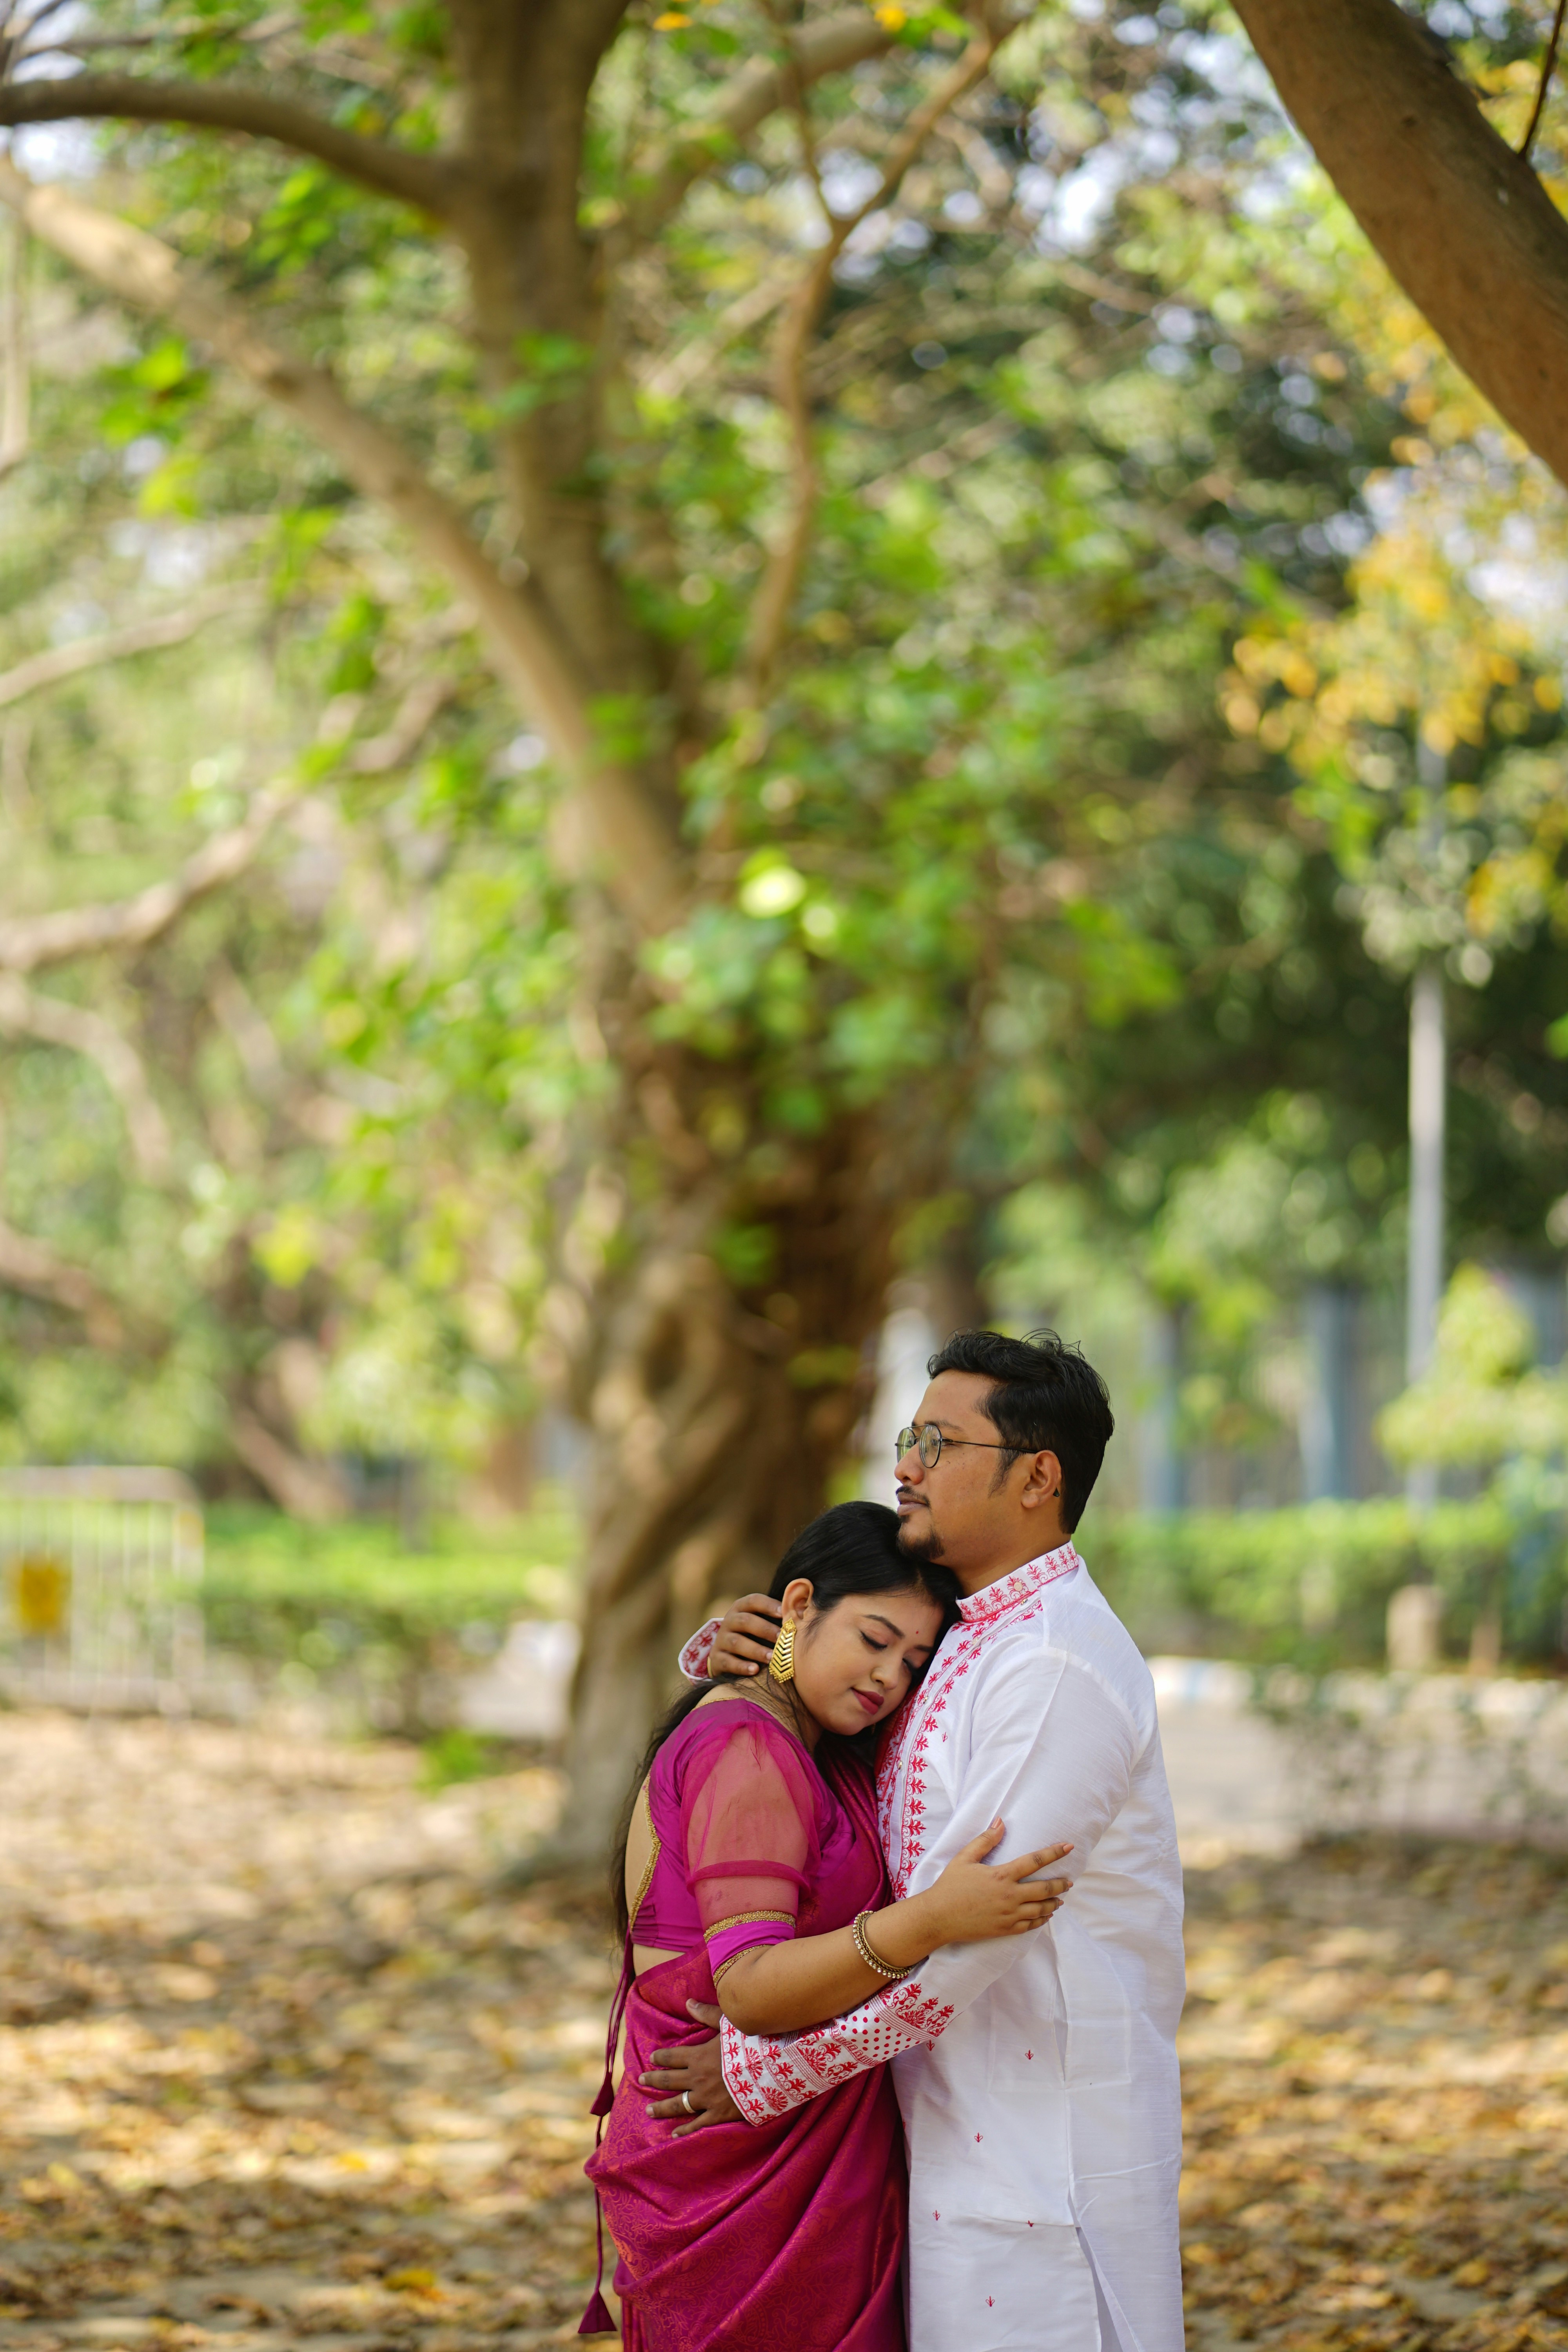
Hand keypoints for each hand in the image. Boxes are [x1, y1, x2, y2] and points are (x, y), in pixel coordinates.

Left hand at [638, 2001, 743, 2133]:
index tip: (652, 2058)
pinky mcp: (718, 2114)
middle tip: (642, 2080)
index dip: (661, 2057)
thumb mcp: (729, 2023)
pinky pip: (697, 2124)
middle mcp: (697, 2078)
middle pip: (669, 2080)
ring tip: (649, 2111)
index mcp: (698, 2056)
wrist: (770, 2071)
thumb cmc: (751, 2044)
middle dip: (654, 2079)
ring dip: (662, 2108)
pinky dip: (685, 2130)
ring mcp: (706, 2099)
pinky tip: (675, 2134)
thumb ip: (707, 2014)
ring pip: (678, 2104)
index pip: (673, 2056)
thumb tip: (688, 2002)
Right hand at [706, 1593, 782, 1679]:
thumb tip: (802, 1611)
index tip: (783, 1612)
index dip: (768, 1605)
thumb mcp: (758, 1623)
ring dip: (756, 1649)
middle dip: (765, 1629)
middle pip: (745, 1621)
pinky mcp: (716, 1659)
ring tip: (772, 1657)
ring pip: (736, 1642)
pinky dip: (742, 1666)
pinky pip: (728, 1662)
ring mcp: (721, 1640)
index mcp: (740, 1609)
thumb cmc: (750, 1636)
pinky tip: (755, 1670)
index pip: (752, 1601)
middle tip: (781, 1637)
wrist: (724, 1655)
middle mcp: (728, 1622)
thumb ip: (775, 1617)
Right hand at [919, 1822, 1073, 1945]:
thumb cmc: (950, 1886)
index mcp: (1001, 1875)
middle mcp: (1009, 1896)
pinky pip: (1030, 1925)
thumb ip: (985, 1840)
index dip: (1054, 1853)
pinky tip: (1046, 1916)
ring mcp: (1009, 1915)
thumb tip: (1001, 1822)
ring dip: (1054, 1902)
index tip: (1068, 1847)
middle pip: (1044, 1889)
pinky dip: (1041, 1920)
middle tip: (1070, 1881)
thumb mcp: (964, 1858)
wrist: (939, 1917)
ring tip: (1061, 1899)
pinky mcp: (1005, 1929)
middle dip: (1060, 1884)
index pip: (1034, 1861)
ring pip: (1040, 1909)